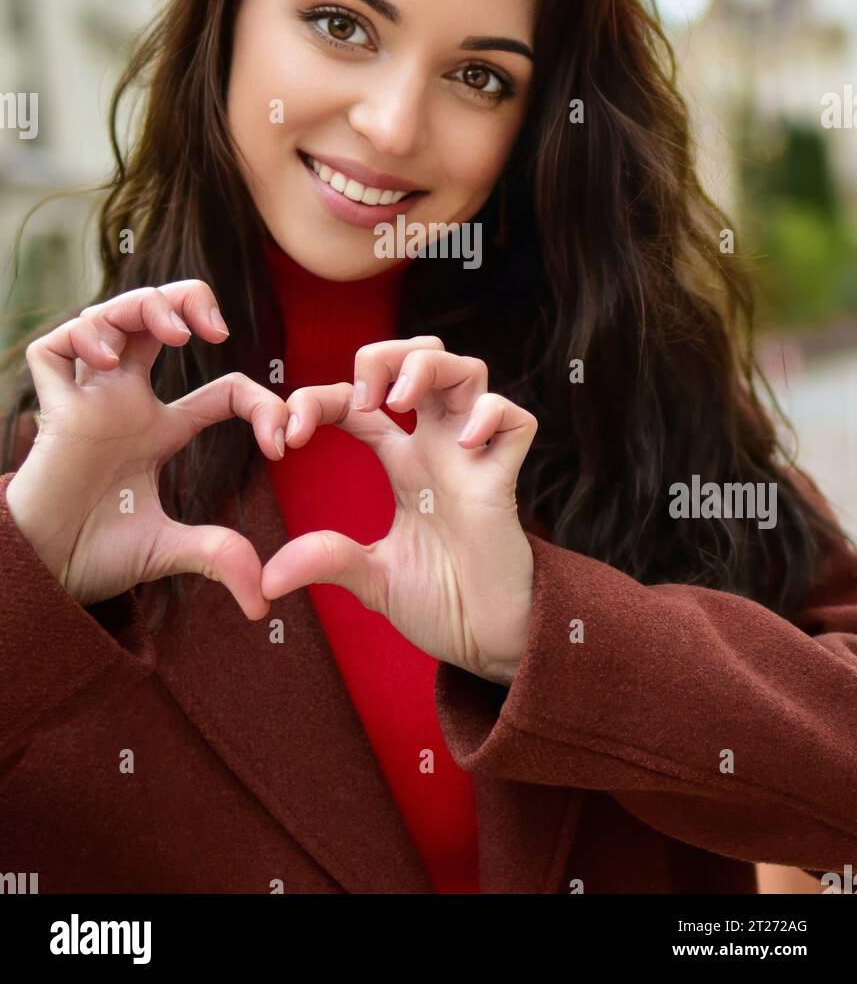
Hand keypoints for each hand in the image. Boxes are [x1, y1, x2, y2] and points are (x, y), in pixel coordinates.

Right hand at [5, 282, 288, 618]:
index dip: (258, 405)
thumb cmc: (95, 555)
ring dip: (143, 307)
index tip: (280, 444)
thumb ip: (217, 556)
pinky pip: (55, 348)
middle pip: (154, 319)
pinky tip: (111, 361)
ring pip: (107, 316)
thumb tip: (264, 601)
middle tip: (214, 328)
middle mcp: (124, 402)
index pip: (221, 389)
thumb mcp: (169, 549)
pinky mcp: (51, 408)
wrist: (42, 574)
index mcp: (159, 429)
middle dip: (187, 299)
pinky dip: (85, 337)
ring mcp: (86, 399)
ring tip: (174, 336)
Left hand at [260, 337, 537, 683]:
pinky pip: (514, 418)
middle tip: (359, 397)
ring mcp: (474, 458)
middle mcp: (438, 448)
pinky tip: (461, 446)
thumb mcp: (371, 578)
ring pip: (467, 370)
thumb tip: (268, 576)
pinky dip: (488, 415)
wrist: (486, 641)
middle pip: (421, 358)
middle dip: (384, 356)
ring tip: (398, 402)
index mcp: (404, 461)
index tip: (287, 437)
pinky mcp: (506, 478)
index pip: (360, 401)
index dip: (319, 400)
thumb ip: (327, 561)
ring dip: (427, 367)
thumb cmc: (441, 603)